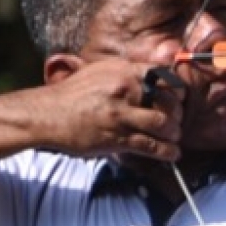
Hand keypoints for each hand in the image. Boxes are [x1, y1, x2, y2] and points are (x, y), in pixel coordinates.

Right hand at [34, 55, 185, 163]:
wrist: (46, 114)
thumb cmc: (71, 95)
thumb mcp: (98, 72)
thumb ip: (123, 74)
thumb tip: (148, 78)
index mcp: (122, 71)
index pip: (163, 76)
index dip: (176, 89)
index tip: (179, 99)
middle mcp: (125, 90)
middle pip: (168, 101)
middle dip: (177, 115)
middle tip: (176, 122)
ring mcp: (121, 114)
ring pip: (164, 124)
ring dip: (174, 133)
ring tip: (174, 138)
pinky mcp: (117, 137)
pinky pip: (152, 146)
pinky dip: (167, 152)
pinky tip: (172, 154)